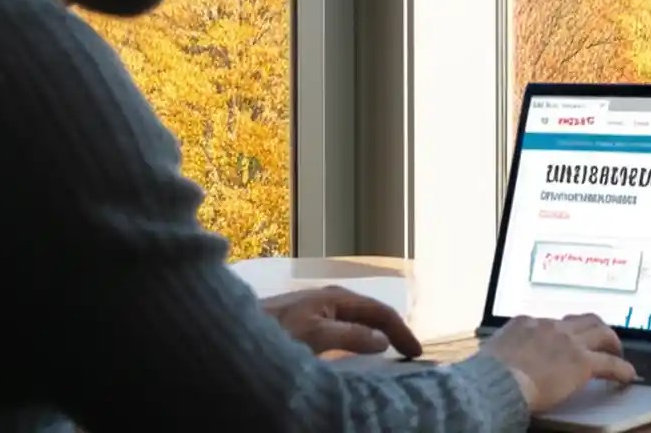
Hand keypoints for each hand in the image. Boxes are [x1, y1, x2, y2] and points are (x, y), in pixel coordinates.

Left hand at [260, 286, 421, 357]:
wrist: (234, 330)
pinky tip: (359, 349)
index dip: (401, 331)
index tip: (416, 353)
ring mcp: (319, 308)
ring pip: (359, 319)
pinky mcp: (308, 321)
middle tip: (410, 353)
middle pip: (372, 313)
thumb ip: (350, 336)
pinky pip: (345, 327)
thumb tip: (382, 340)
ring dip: (378, 333)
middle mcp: (332, 298)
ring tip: (391, 351)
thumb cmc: (274, 331)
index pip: (381, 311)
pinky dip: (361, 337)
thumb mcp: (315, 334)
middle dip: (394, 330)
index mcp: (338, 297)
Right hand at [482, 313, 636, 411]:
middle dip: (594, 327)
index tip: (564, 339)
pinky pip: (610, 364)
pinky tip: (628, 375)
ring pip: (601, 332)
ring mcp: (568, 342)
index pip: (551, 322)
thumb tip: (500, 360)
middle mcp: (550, 326)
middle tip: (600, 338)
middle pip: (582, 320)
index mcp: (526, 322)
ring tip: (617, 352)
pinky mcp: (582, 363)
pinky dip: (622, 369)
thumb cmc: (486, 374)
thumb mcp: (492, 352)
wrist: (497, 381)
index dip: (562, 331)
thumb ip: (504, 350)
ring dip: (611, 342)